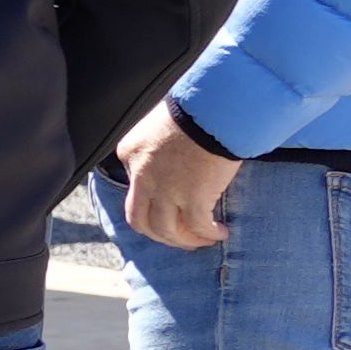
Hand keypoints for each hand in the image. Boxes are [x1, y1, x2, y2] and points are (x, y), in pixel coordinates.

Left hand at [113, 106, 239, 253]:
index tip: (172, 208)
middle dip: (161, 235)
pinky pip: (197, 226)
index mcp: (130, 155)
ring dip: (186, 240)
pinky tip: (220, 233)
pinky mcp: (193, 198)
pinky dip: (208, 234)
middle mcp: (142, 176)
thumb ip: (156, 150)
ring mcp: (166, 190)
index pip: (133, 191)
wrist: (215, 109)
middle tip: (181, 238)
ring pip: (167, 231)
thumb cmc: (194, 110)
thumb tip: (171, 169)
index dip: (153, 205)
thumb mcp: (158, 126)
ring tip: (205, 239)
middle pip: (141, 221)